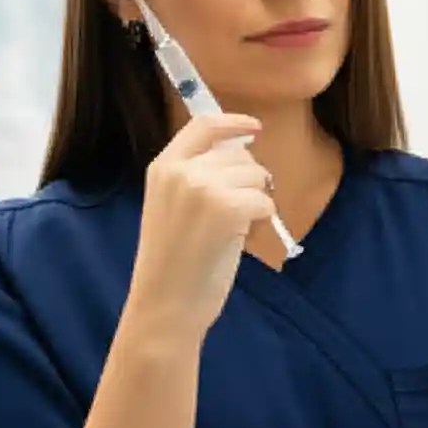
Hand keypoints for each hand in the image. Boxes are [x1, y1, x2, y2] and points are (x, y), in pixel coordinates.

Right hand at [125, 114, 272, 339]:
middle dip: (250, 180)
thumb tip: (243, 153)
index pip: (203, 126)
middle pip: (239, 155)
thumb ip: (196, 177)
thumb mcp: (172, 207)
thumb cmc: (172, 264)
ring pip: (256, 177)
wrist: (166, 304)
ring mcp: (203, 188)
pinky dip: (262, 220)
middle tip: (238, 214)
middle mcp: (181, 171)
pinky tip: (241, 239)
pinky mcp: (227, 209)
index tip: (254, 128)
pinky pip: (264, 202)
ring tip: (234, 230)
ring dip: (256, 201)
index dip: (233, 123)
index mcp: (162, 167)